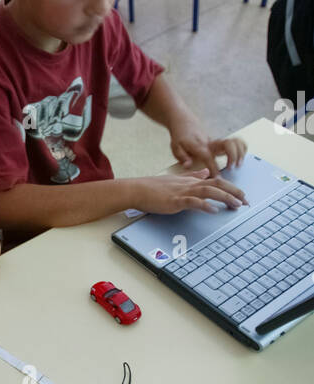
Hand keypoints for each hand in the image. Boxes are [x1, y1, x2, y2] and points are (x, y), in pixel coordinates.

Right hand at [133, 170, 247, 214]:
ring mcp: (183, 192)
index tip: (242, 196)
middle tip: (246, 201)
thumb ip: (193, 176)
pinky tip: (214, 210)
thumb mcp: (177, 180)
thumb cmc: (154, 187)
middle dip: (234, 192)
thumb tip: (206, 173)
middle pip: (217, 184)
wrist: (137, 189)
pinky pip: (193, 202)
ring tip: (236, 205)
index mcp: (191, 180)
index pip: (216, 181)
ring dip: (225, 198)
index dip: (232, 188)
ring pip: (209, 191)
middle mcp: (190, 184)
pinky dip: (205, 206)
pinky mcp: (175, 200)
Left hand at [170, 126, 247, 175]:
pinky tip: (240, 158)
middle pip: (229, 144)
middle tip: (232, 168)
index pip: (209, 157)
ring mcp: (218, 141)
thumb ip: (182, 157)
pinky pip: (238, 142)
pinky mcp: (222, 141)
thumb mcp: (175, 147)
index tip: (218, 179)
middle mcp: (212, 143)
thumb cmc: (180, 136)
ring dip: (240, 152)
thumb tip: (188, 165)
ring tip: (238, 164)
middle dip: (233, 156)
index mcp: (200, 146)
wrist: (184, 122)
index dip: (214, 168)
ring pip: (236, 141)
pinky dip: (242, 148)